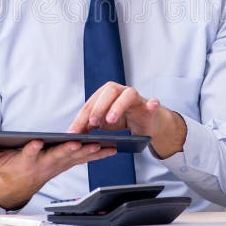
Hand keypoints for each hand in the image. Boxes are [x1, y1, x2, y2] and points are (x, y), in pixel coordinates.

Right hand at [0, 140, 116, 210]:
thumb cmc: (9, 168)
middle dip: (69, 150)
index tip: (36, 141)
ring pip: (75, 158)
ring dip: (90, 152)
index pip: (29, 153)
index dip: (32, 148)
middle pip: (57, 156)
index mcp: (27, 160)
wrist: (20, 185)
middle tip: (80, 143)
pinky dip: (98, 154)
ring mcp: (58, 165)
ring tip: (104, 145)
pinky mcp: (67, 163)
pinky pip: (84, 159)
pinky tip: (112, 148)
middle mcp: (45, 163)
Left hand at [67, 82, 187, 158]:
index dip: (82, 117)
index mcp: (105, 94)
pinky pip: (153, 103)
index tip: (74, 131)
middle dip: (99, 107)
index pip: (91, 103)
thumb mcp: (102, 124)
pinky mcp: (150, 106)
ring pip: (128, 95)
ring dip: (118, 106)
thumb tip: (72, 134)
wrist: (144, 123)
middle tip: (93, 122)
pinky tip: (152, 106)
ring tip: (111, 120)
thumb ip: (89, 126)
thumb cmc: (121, 120)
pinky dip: (153, 103)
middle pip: (109, 92)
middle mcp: (120, 91)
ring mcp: (136, 97)